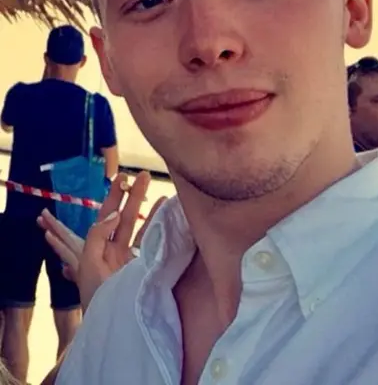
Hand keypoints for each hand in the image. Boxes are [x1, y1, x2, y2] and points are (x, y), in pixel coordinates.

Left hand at [37, 171, 166, 311]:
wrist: (113, 324)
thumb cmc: (96, 296)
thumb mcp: (88, 263)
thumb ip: (98, 235)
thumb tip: (115, 212)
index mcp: (98, 248)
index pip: (106, 215)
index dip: (113, 196)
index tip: (122, 177)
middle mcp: (116, 250)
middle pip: (125, 216)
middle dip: (132, 195)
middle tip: (143, 174)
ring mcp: (132, 257)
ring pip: (141, 226)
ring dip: (149, 208)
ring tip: (159, 191)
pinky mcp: (146, 266)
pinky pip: (153, 240)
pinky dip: (160, 225)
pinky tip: (167, 212)